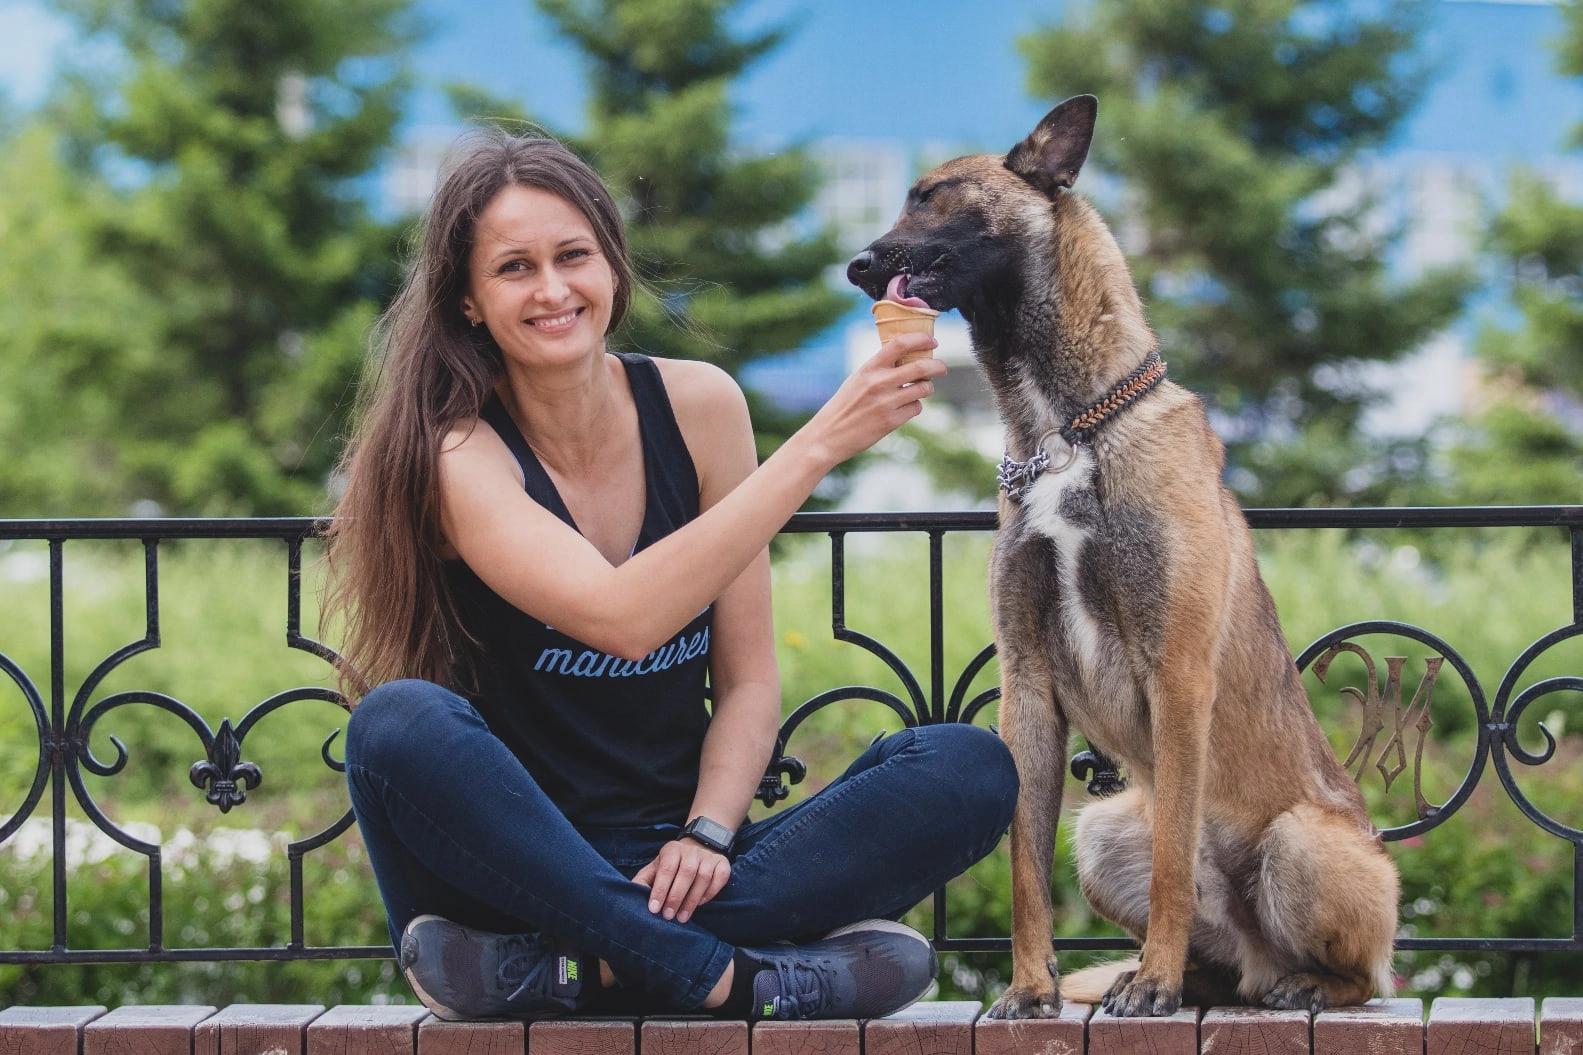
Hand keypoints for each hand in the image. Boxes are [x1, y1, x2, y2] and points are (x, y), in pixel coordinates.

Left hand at [633, 838, 730, 923]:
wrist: (698, 845)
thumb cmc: (672, 863)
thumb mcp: (655, 867)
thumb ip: (643, 880)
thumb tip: (631, 894)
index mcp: (672, 850)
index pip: (666, 869)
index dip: (660, 889)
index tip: (654, 908)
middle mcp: (692, 851)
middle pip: (686, 873)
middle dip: (676, 897)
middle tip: (668, 916)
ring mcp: (709, 857)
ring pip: (703, 877)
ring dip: (692, 900)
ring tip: (682, 917)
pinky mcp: (723, 863)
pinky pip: (719, 879)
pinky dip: (710, 893)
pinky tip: (700, 904)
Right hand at [797, 333, 946, 469]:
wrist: (828, 436)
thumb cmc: (843, 406)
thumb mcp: (857, 380)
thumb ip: (879, 369)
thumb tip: (908, 359)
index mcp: (868, 368)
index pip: (900, 343)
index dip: (920, 339)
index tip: (931, 340)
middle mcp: (879, 383)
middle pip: (921, 367)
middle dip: (938, 366)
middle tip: (941, 368)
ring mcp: (886, 403)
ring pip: (923, 389)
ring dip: (927, 388)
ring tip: (920, 389)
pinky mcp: (891, 421)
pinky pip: (916, 408)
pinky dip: (914, 406)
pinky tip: (903, 408)